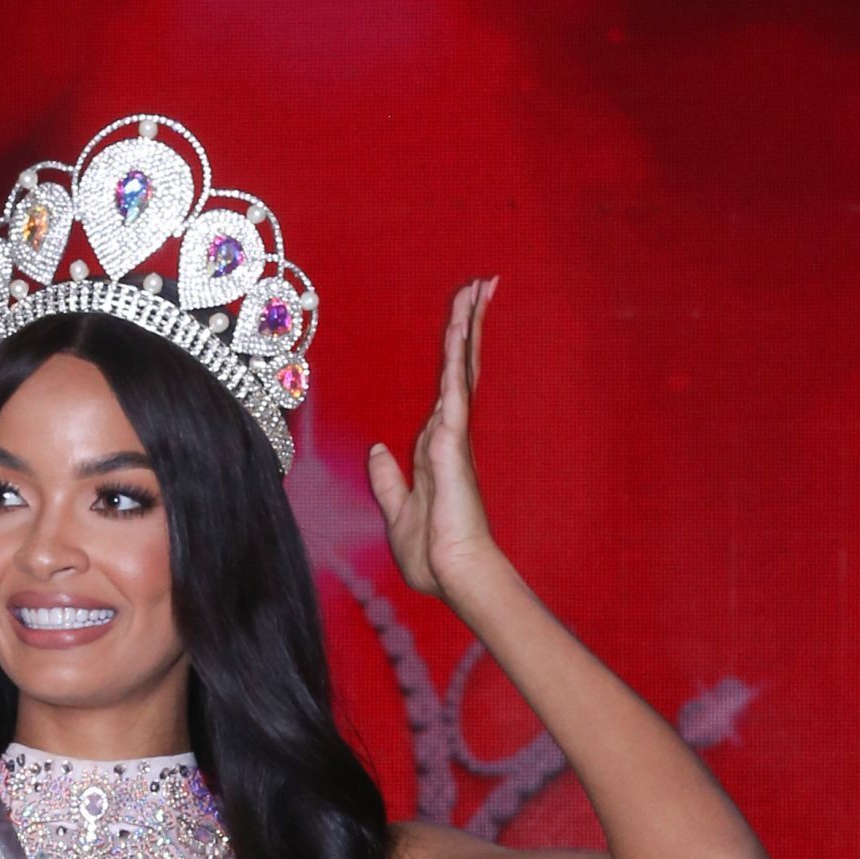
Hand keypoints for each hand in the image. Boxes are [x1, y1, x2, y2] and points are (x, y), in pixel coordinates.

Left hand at [368, 277, 506, 600]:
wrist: (452, 573)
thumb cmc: (431, 553)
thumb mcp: (397, 511)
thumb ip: (388, 479)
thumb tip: (377, 450)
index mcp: (436, 449)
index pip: (446, 388)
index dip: (454, 354)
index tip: (461, 323)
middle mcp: (449, 434)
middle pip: (460, 366)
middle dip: (469, 325)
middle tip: (481, 284)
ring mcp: (454, 434)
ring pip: (459, 366)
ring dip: (466, 325)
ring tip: (478, 285)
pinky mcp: (452, 440)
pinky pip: (452, 386)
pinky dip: (455, 353)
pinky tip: (458, 324)